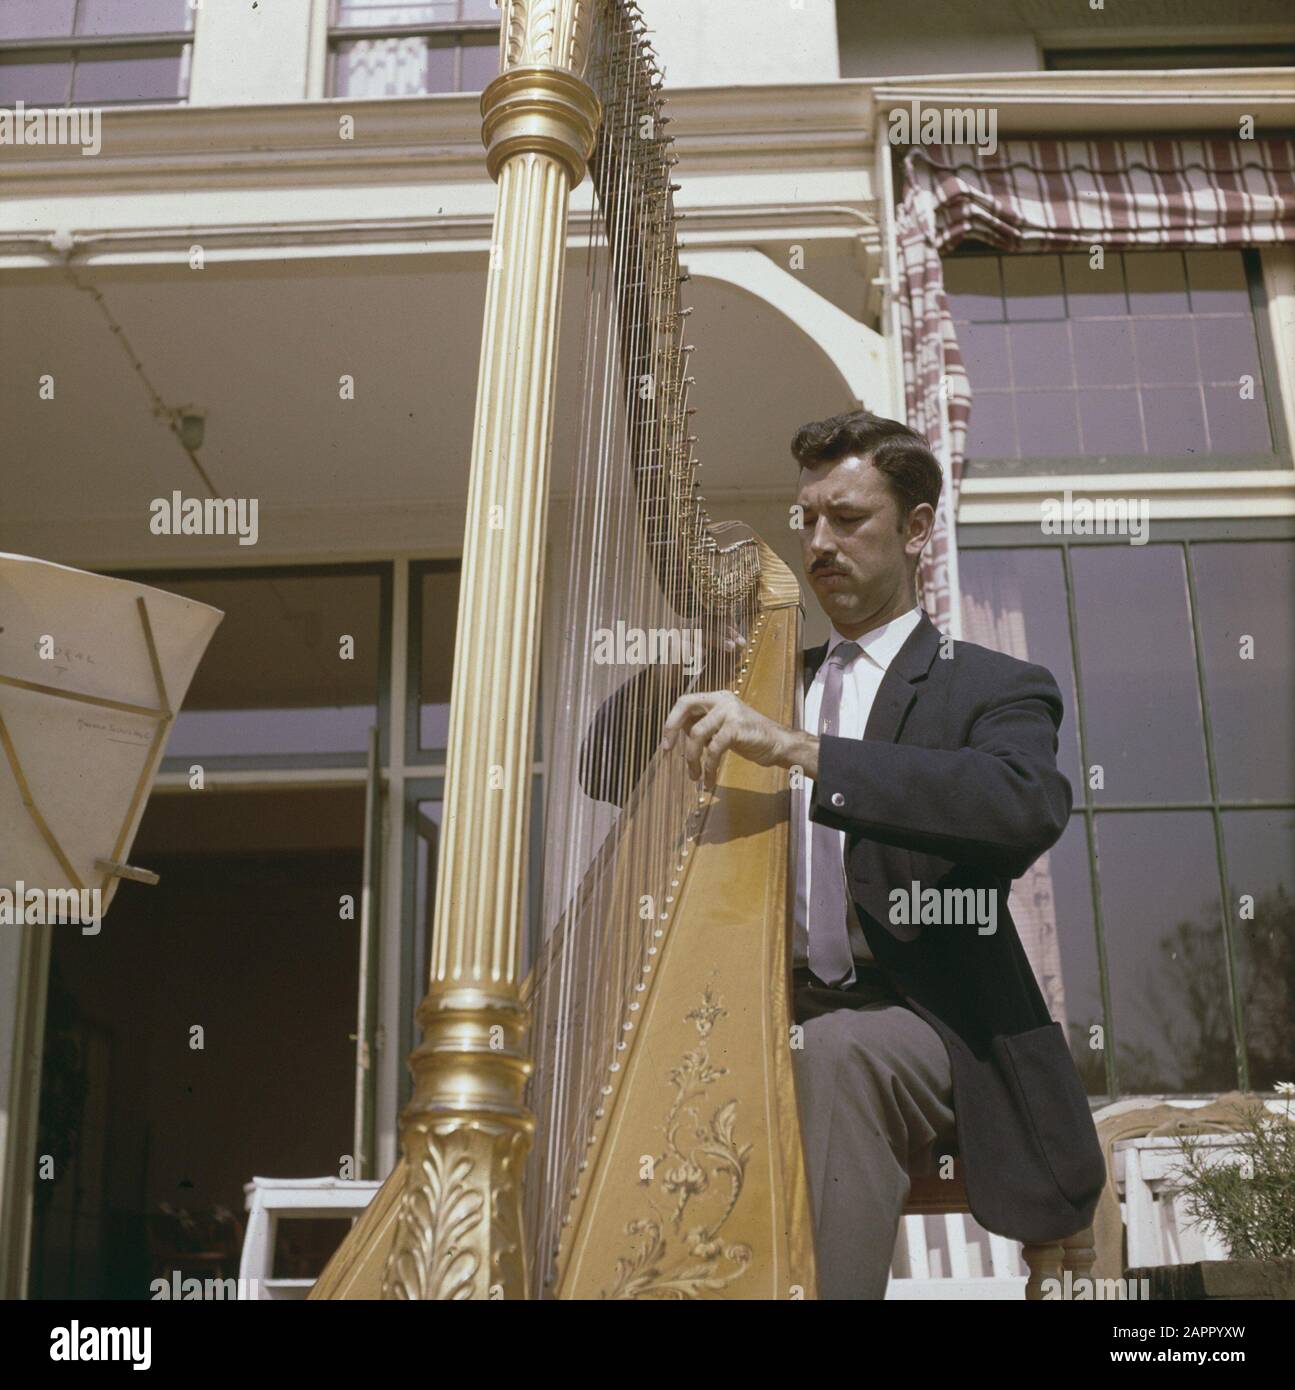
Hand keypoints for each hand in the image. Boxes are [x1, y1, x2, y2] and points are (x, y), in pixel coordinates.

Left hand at [660, 690, 791, 788]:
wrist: (779, 744)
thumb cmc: (750, 738)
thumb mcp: (722, 728)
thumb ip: (703, 727)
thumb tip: (676, 734)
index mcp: (716, 698)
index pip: (685, 701)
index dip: (671, 720)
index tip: (666, 743)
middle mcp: (722, 700)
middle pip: (686, 705)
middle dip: (671, 728)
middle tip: (667, 750)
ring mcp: (730, 711)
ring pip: (697, 733)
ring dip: (692, 759)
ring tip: (695, 777)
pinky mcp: (737, 727)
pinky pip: (714, 749)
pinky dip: (709, 767)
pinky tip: (710, 779)